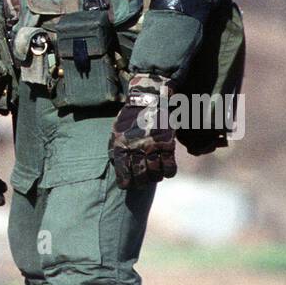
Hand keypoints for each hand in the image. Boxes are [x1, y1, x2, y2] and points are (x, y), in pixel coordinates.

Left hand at [109, 74, 176, 189]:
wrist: (149, 100)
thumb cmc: (131, 119)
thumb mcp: (116, 132)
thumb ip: (115, 150)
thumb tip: (116, 167)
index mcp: (121, 145)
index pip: (123, 172)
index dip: (126, 183)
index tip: (128, 184)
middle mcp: (136, 147)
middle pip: (140, 176)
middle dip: (141, 183)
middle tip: (142, 181)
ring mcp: (153, 146)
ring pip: (155, 174)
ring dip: (155, 177)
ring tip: (154, 174)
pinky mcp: (167, 144)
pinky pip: (170, 167)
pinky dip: (169, 173)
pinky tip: (166, 170)